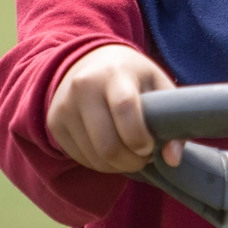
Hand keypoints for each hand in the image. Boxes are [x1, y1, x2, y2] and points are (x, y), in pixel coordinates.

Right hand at [46, 44, 179, 172]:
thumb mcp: (157, 84)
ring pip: (94, 156)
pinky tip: (111, 152)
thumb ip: (173, 118)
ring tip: (131, 155)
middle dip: (132, 161)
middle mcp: (84, 87)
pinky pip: (79, 157)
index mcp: (114, 73)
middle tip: (144, 158)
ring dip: (117, 166)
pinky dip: (100, 164)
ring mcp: (65, 106)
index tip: (150, 147)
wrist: (88, 62)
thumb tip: (172, 159)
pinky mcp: (54, 122)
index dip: (139, 136)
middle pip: (107, 143)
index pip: (124, 108)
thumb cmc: (132, 76)